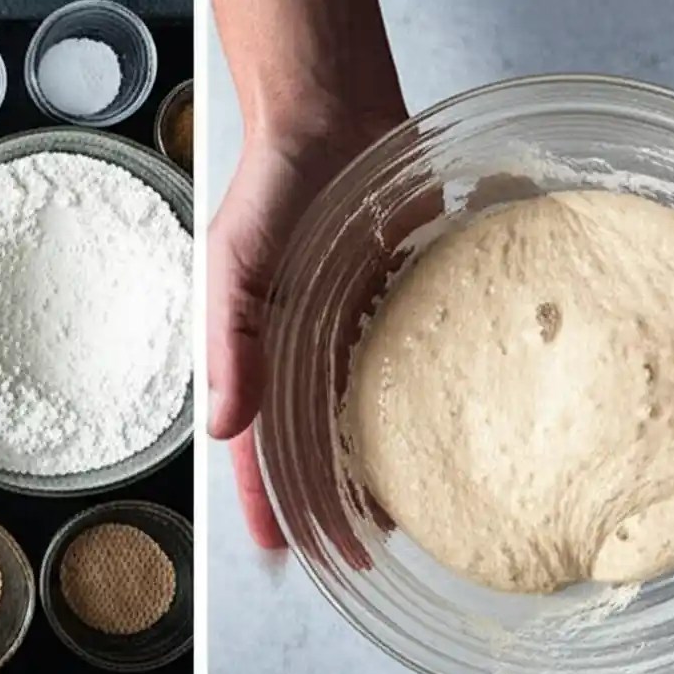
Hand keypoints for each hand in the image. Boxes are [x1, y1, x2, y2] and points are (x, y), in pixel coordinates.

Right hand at [209, 115, 402, 548]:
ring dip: (380, 468)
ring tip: (407, 517)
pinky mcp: (402, 310)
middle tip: (359, 553)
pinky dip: (422, 409)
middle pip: (317, 447)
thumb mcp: (233, 263)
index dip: (267, 502)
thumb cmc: (270, 186)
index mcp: (259, 353)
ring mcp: (357, 337)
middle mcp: (308, 356)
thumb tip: (225, 426)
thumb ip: (230, 342)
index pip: (257, 447)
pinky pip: (412, 370)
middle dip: (331, 503)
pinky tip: (448, 440)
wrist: (331, 120)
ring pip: (366, 420)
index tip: (282, 552)